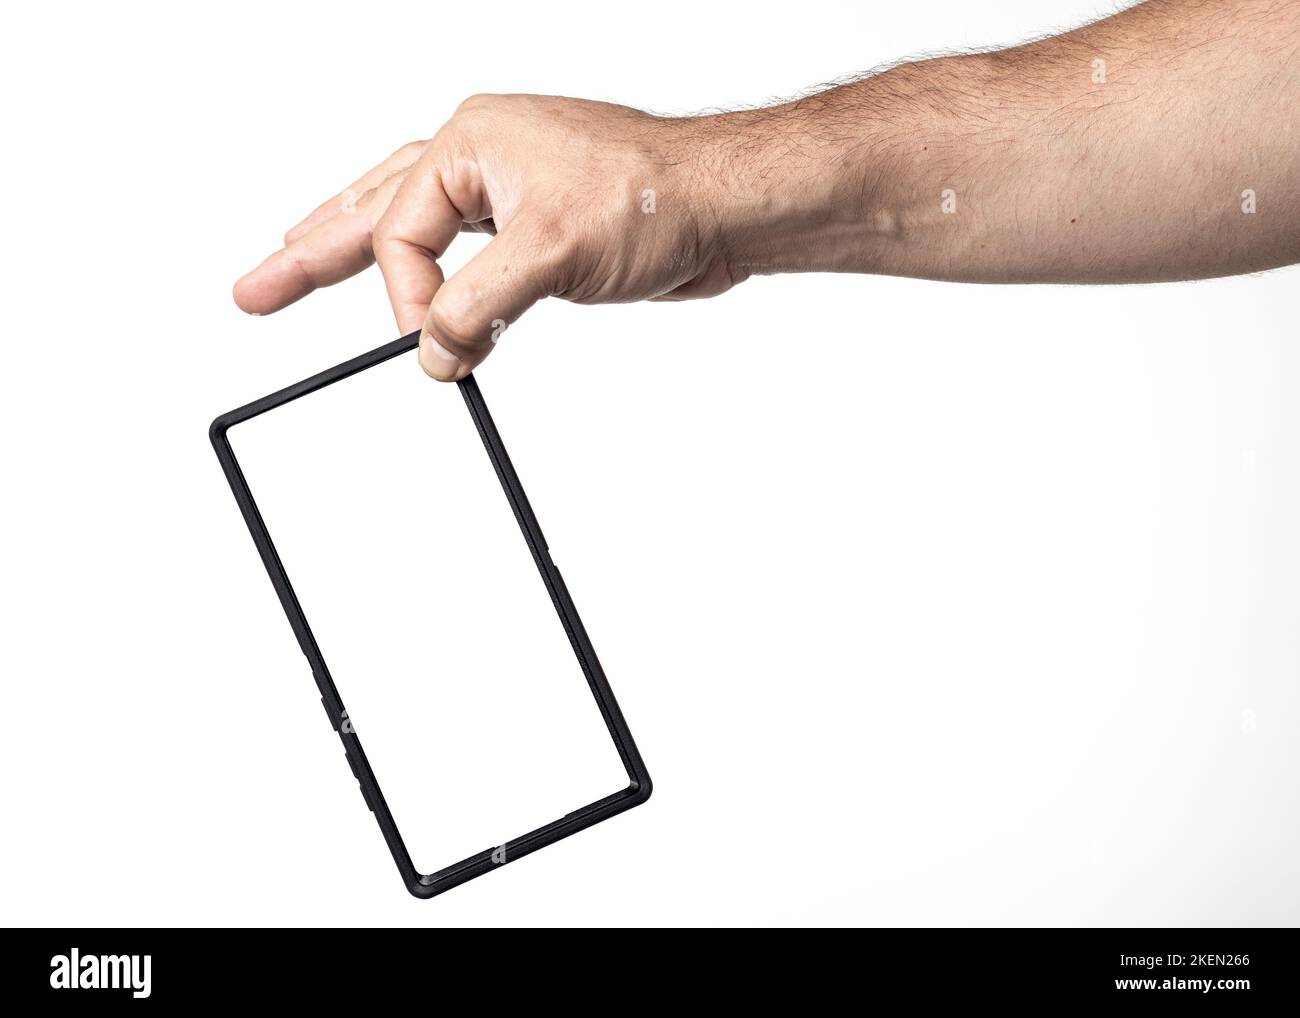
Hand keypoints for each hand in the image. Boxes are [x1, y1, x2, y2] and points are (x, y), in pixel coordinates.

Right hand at [233, 94, 746, 379]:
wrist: (726, 207)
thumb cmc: (658, 195)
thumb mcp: (553, 253)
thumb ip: (481, 305)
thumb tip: (435, 349)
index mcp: (472, 140)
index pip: (400, 230)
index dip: (408, 298)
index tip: (437, 345)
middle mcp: (481, 158)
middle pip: (370, 208)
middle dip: (310, 250)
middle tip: (255, 288)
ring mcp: (507, 191)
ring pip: (411, 225)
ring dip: (359, 256)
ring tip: (300, 267)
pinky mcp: (535, 228)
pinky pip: (461, 255)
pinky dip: (432, 278)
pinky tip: (418, 294)